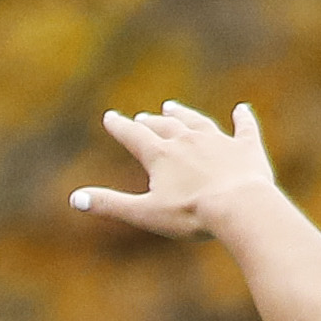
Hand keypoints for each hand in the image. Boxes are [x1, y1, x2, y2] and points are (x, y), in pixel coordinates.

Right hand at [70, 100, 277, 238]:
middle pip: (165, 126)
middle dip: (150, 122)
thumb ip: (110, 204)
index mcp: (161, 156)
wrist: (239, 206)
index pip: (134, 136)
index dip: (120, 127)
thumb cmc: (190, 214)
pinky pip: (244, 128)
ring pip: (197, 122)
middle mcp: (188, 141)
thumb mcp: (144, 213)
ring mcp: (219, 142)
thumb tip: (73, 199)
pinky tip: (242, 109)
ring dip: (184, 114)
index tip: (110, 117)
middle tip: (141, 117)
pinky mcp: (247, 149)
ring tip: (172, 107)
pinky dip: (243, 118)